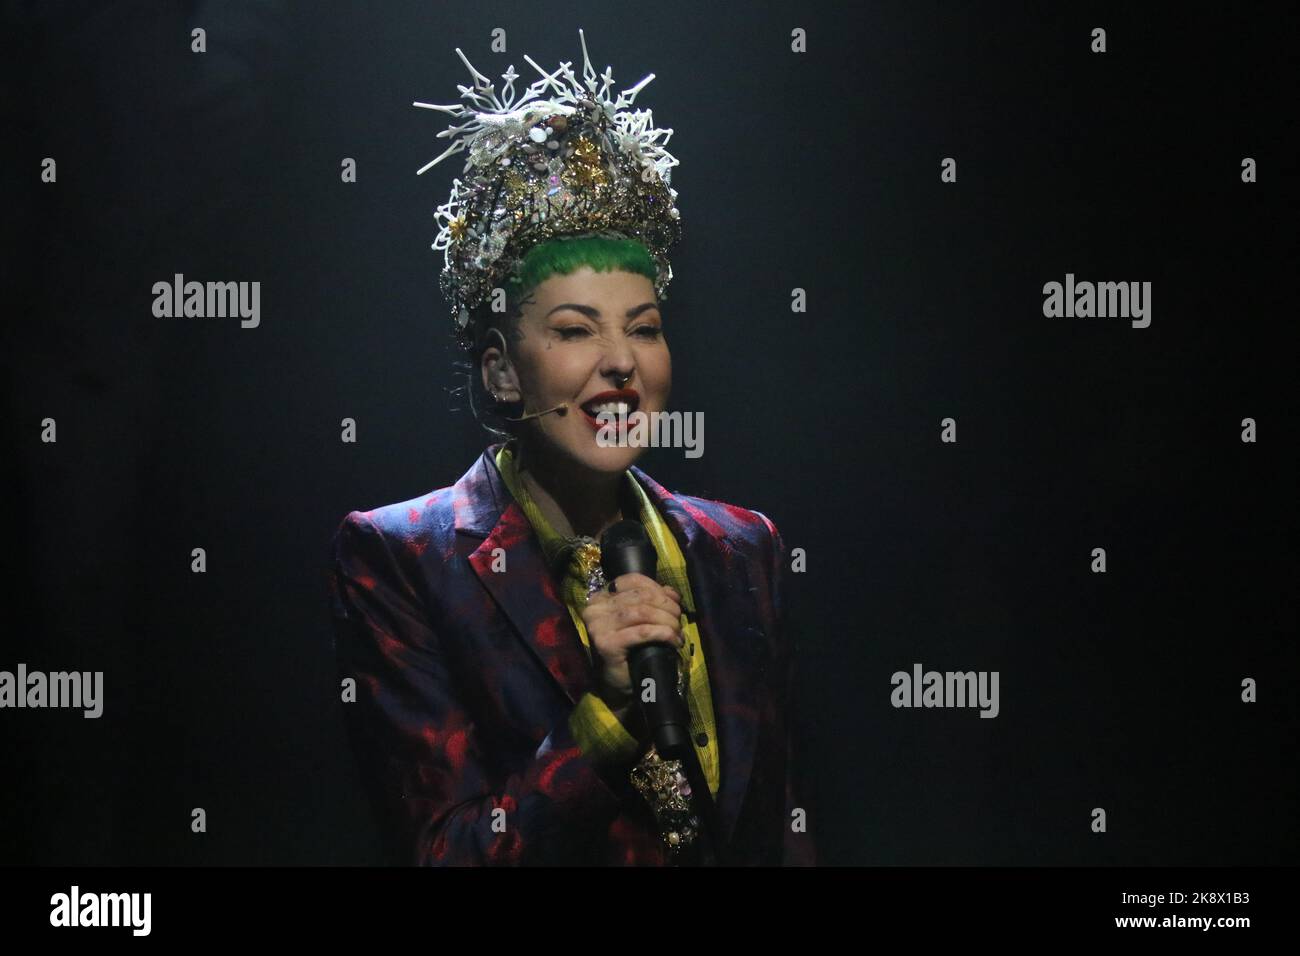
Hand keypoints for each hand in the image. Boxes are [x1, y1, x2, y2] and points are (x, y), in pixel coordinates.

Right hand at [582, 573, 682, 709]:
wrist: (617, 684)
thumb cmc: (629, 650)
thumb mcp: (638, 619)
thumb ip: (651, 601)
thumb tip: (671, 592)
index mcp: (600, 598)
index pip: (632, 580)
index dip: (657, 587)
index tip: (674, 600)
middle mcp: (595, 609)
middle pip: (641, 597)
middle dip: (667, 606)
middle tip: (679, 619)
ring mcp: (599, 626)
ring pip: (643, 612)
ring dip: (667, 620)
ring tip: (678, 632)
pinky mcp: (607, 644)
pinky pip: (642, 632)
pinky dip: (663, 634)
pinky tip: (674, 641)